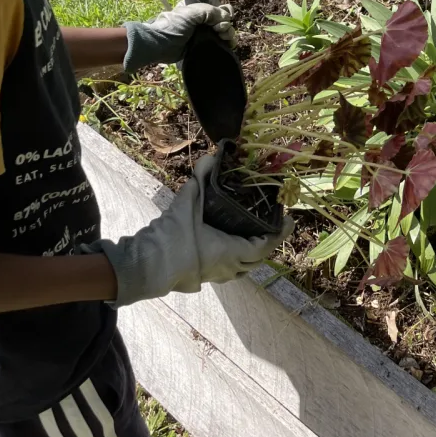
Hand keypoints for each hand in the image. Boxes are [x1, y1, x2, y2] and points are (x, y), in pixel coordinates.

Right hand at [81, 154, 292, 307]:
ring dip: (251, 256)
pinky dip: (235, 262)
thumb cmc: (173, 238)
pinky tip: (227, 249)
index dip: (281, 233)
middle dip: (267, 244)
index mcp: (232, 251)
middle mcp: (228, 267)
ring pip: (243, 270)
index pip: (266, 245)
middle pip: (257, 259)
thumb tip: (212, 157)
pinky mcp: (201, 279)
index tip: (289, 221)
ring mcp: (215, 276)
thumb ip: (200, 178)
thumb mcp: (187, 204)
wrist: (146, 266)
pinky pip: (228, 273)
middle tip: (271, 226)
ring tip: (252, 237)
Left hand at [123, 1, 235, 72]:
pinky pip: (222, 43)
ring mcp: (205, 33)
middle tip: (219, 29)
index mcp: (198, 8)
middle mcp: (203, 20)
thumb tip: (227, 17)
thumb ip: (209, 11)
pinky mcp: (205, 45)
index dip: (223, 10)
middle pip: (223, 18)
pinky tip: (229, 45)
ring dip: (228, 33)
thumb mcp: (190, 13)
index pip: (217, 5)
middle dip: (226, 23)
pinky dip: (228, 43)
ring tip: (223, 37)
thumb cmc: (173, 26)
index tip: (223, 16)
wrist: (160, 45)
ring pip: (224, 30)